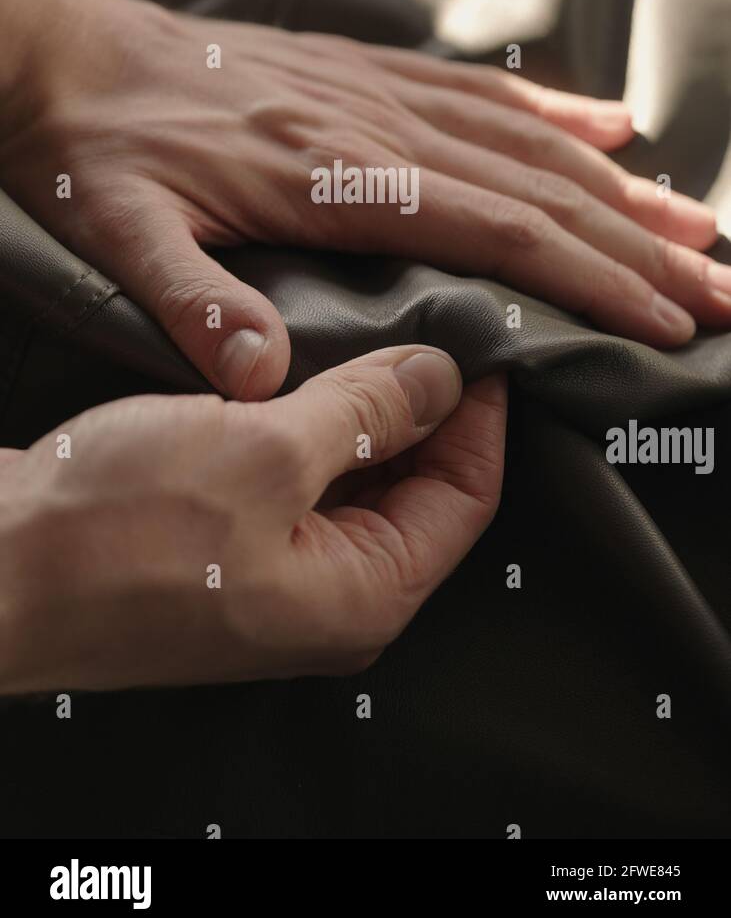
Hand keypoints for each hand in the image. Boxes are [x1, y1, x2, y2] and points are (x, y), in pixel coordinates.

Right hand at [0, 347, 505, 692]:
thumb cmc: (121, 525)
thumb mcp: (266, 450)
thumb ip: (367, 412)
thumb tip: (443, 377)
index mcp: (363, 597)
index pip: (468, 496)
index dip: (477, 412)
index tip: (474, 336)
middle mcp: (329, 599)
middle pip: (415, 490)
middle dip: (421, 407)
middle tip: (418, 318)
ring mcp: (274, 578)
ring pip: (351, 482)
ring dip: (359, 412)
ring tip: (358, 332)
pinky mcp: (225, 554)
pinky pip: (294, 486)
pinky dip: (306, 431)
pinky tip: (294, 373)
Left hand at [1, 0, 725, 399]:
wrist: (63, 46)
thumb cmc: (89, 147)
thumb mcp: (113, 231)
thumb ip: (188, 301)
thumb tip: (258, 380)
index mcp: (334, 175)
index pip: (497, 233)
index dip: (592, 279)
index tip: (666, 320)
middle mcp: (375, 125)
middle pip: (540, 189)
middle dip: (642, 245)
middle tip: (721, 289)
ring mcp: (374, 90)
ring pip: (527, 139)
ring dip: (621, 186)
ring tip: (698, 223)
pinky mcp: (361, 70)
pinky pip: (479, 88)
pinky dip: (554, 110)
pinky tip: (608, 124)